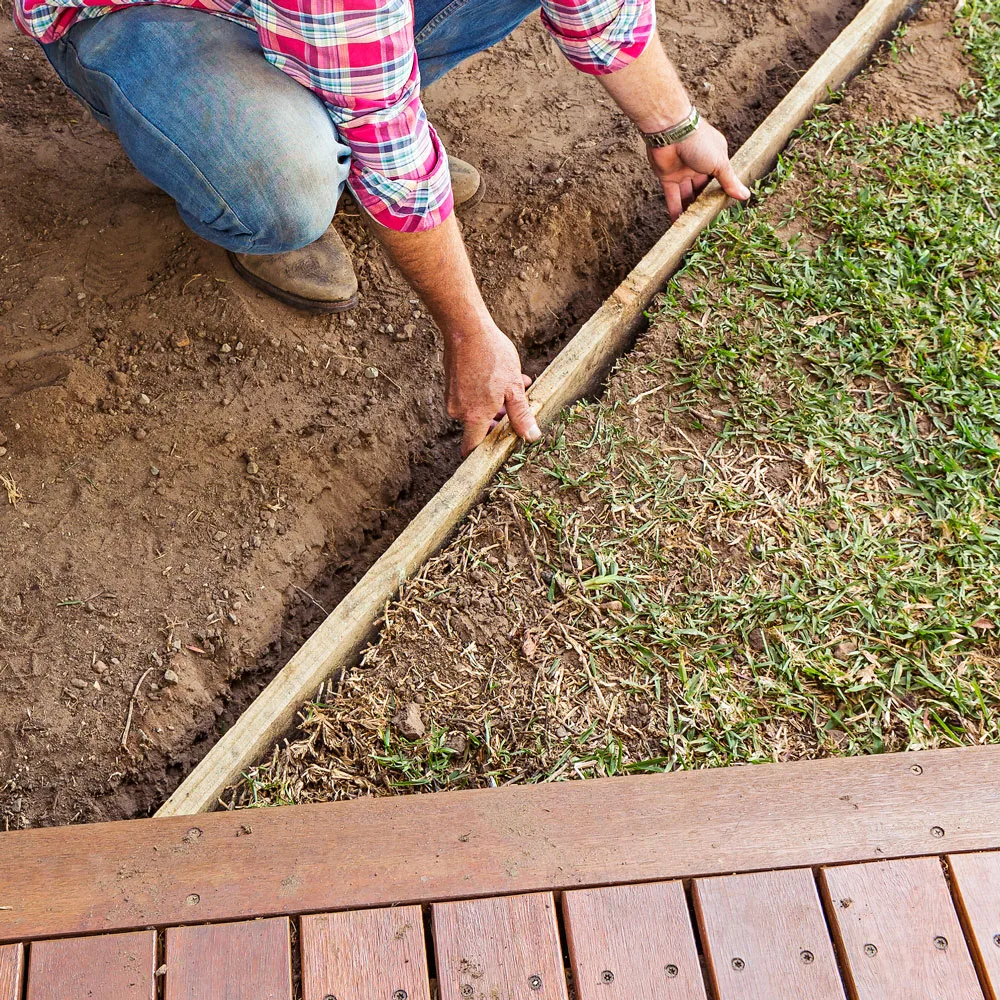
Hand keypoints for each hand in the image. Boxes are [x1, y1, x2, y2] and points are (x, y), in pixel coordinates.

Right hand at [444, 323, 540, 456]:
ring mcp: (452, 397)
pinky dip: (484, 392)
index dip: (484, 451)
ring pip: (476, 408)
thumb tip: (531, 436)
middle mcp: (459, 411)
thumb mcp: (514, 388)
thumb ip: (521, 415)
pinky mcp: (450, 384)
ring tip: (515, 383)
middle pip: (479, 425)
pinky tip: (500, 376)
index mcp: (474, 416)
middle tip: (516, 403)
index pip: (472, 448)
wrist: (467, 329)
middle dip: (499, 418)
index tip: (497, 446)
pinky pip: (469, 396)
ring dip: (495, 402)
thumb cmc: (491, 357)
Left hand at [647, 120, 750, 220]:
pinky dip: (674, 210)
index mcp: (714, 158)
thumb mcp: (719, 163)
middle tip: (710, 222)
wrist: (670, 132)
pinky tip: (678, 224)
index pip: (720, 179)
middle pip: (703, 189)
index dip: (722, 193)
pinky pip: (672, 197)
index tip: (725, 209)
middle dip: (706, 204)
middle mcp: (699, 165)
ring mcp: (683, 172)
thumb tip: (745, 196)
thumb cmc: (699, 142)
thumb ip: (730, 181)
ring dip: (691, 210)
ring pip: (687, 195)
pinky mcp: (667, 178)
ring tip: (695, 227)